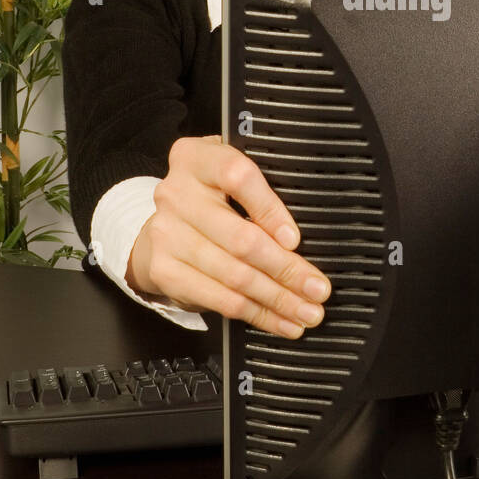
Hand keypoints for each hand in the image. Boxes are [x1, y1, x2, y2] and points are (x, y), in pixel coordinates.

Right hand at [126, 135, 330, 337]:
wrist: (161, 229)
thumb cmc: (208, 200)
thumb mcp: (229, 180)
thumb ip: (260, 191)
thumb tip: (302, 238)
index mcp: (196, 158)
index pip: (237, 177)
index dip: (270, 209)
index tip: (295, 239)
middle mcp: (176, 194)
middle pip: (241, 238)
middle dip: (287, 269)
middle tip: (317, 288)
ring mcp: (166, 234)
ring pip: (235, 275)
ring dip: (278, 299)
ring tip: (307, 310)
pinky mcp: (165, 271)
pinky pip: (220, 299)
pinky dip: (257, 314)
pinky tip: (280, 320)